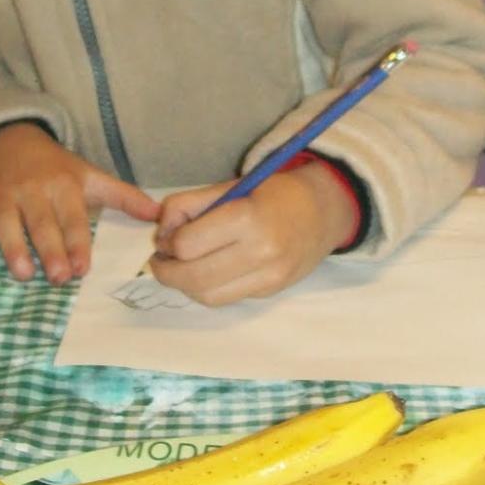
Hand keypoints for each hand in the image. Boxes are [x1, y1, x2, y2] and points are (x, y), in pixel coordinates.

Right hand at [0, 123, 158, 284]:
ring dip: (11, 247)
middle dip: (49, 250)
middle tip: (57, 278)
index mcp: (63, 186)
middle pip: (40, 223)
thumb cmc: (56, 166)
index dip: (76, 243)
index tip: (81, 268)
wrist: (11, 137)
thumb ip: (124, 197)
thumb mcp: (91, 176)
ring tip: (22, 274)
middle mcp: (32, 190)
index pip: (72, 218)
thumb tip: (159, 215)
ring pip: (3, 222)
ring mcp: (1, 193)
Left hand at [148, 163, 356, 305]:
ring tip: (179, 268)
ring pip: (207, 296)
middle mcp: (261, 252)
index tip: (168, 235)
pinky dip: (207, 289)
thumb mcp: (230, 186)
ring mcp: (269, 277)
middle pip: (193, 278)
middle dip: (167, 271)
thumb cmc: (273, 192)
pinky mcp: (271, 292)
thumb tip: (161, 234)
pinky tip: (206, 271)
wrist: (323, 211)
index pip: (188, 245)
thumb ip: (189, 205)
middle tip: (161, 260)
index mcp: (248, 217)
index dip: (168, 242)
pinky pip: (226, 299)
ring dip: (184, 285)